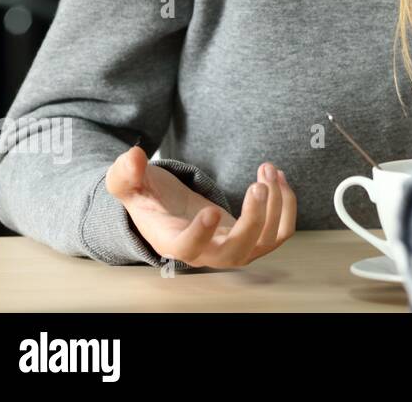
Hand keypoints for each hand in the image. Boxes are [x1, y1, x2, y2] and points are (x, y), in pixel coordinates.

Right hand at [105, 145, 296, 267]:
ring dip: (276, 204)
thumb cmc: (150, 198)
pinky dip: (286, 205)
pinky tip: (277, 178)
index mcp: (173, 240)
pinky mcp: (253, 239)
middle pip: (235, 252)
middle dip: (254, 219)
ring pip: (265, 240)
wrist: (172, 210)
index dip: (200, 235)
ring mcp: (233, 248)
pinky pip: (280, 232)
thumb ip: (125, 173)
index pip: (187, 249)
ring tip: (268, 169)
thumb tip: (132, 157)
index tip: (210, 210)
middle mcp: (206, 252)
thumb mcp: (129, 184)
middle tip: (258, 185)